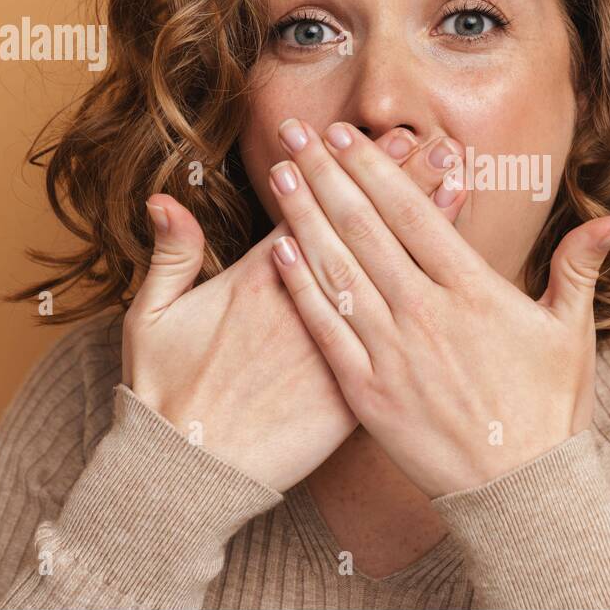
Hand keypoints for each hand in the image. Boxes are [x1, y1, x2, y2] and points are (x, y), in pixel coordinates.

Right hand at [121, 125, 466, 492]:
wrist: (190, 473)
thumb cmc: (166, 394)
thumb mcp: (150, 318)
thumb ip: (169, 255)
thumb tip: (164, 197)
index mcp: (259, 279)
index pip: (315, 210)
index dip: (349, 172)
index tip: (381, 136)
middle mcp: (306, 304)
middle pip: (362, 230)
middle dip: (400, 181)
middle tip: (438, 142)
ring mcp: (336, 345)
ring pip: (390, 272)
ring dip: (423, 224)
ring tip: (455, 179)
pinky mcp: (355, 390)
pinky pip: (401, 335)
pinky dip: (428, 298)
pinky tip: (458, 270)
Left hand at [266, 118, 609, 497]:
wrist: (521, 493)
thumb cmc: (549, 411)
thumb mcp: (571, 334)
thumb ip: (579, 268)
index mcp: (474, 291)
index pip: (412, 211)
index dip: (373, 166)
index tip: (345, 134)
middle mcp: (427, 312)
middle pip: (366, 227)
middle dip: (327, 173)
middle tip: (295, 131)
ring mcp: (393, 353)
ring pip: (339, 270)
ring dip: (305, 218)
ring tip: (281, 174)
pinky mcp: (368, 393)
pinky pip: (327, 330)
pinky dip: (301, 289)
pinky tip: (280, 253)